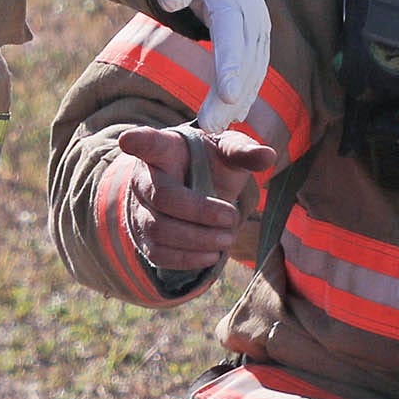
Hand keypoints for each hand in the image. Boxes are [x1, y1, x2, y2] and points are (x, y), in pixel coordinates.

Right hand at [105, 124, 276, 274]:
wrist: (192, 189)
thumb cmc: (209, 164)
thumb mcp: (227, 152)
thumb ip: (244, 152)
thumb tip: (268, 155)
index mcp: (164, 149)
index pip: (149, 142)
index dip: (139, 142)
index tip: (130, 140)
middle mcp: (145, 178)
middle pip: (163, 197)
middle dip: (202, 212)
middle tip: (232, 217)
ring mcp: (140, 209)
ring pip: (160, 230)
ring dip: (199, 239)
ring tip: (226, 238)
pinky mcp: (144, 237)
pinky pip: (159, 254)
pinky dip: (189, 259)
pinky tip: (211, 254)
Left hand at [149, 0, 270, 129]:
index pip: (230, 33)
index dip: (230, 65)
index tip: (227, 95)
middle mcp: (251, 12)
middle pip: (243, 58)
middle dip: (231, 95)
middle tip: (210, 127)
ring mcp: (258, 26)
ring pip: (253, 68)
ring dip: (238, 100)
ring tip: (217, 128)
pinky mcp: (257, 39)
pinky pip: (256, 68)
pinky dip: (247, 92)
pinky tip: (234, 115)